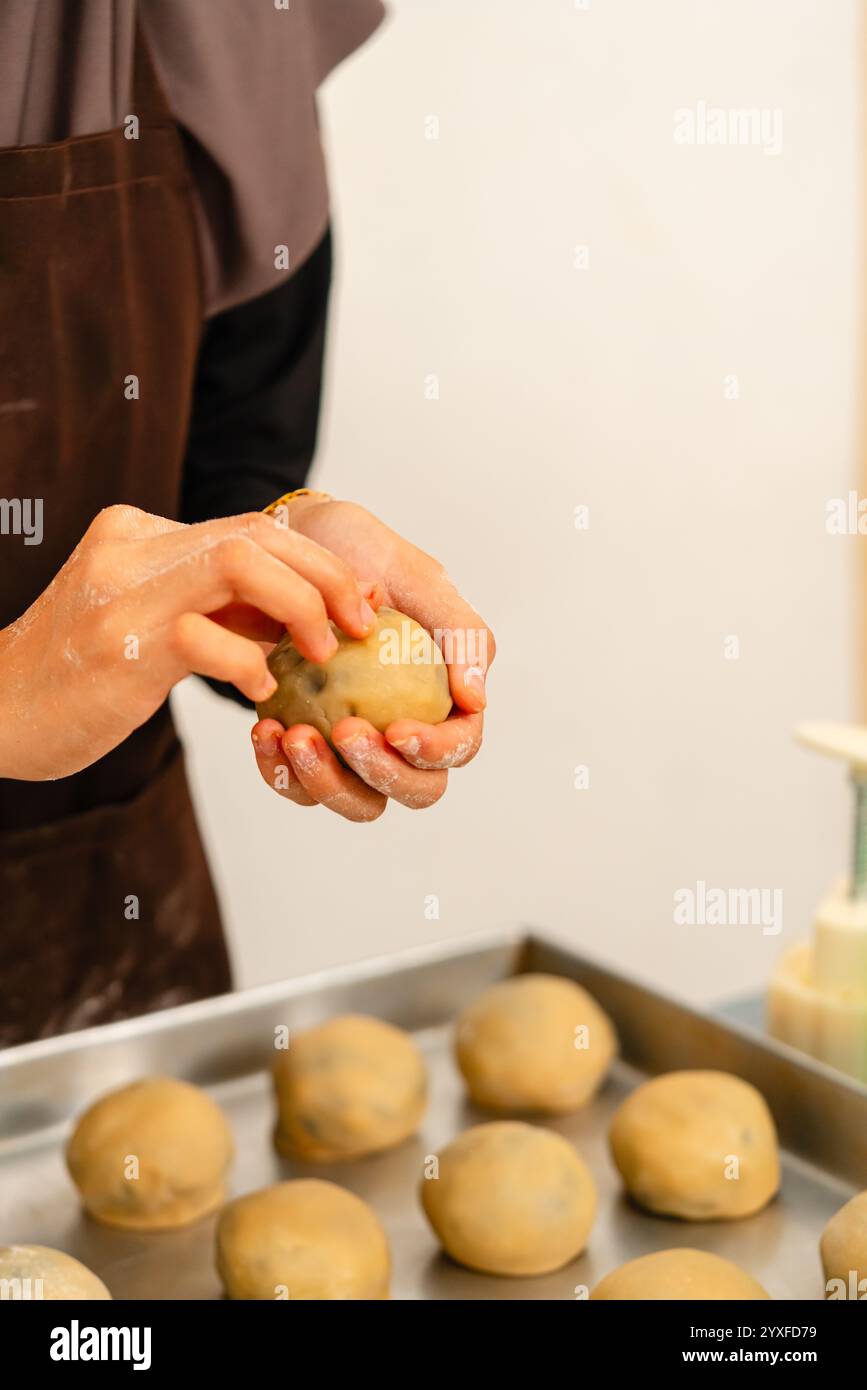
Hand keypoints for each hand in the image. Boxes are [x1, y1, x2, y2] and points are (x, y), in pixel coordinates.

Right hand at [0, 505, 375, 780]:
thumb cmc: (78, 674)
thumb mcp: (146, 619)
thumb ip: (212, 603)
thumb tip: (302, 611)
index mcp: (137, 533)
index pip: (249, 527)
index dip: (316, 564)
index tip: (356, 601)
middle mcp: (130, 548)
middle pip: (257, 536)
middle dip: (326, 579)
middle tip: (359, 624)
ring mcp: (122, 593)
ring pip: (242, 564)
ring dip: (301, 609)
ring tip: (320, 653)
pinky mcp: (120, 646)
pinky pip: (208, 637)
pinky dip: (250, 663)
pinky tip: (259, 690)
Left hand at [251, 498, 494, 820]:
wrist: (291, 544)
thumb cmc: (363, 554)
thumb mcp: (416, 578)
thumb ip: (460, 634)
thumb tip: (476, 701)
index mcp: (446, 698)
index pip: (459, 747)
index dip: (435, 751)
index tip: (397, 729)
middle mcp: (405, 733)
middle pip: (414, 789)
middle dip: (381, 774)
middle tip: (344, 732)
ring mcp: (355, 748)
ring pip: (357, 800)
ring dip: (326, 781)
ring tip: (294, 737)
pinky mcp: (307, 749)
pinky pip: (299, 783)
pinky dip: (280, 769)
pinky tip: (265, 730)